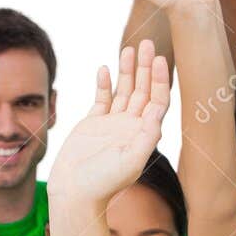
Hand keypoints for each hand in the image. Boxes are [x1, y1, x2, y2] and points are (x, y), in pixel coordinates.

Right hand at [50, 41, 170, 203]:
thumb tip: (158, 110)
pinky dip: (104, 83)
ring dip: (127, 70)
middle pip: (143, 90)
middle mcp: (131, 126)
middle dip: (145, 67)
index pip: (157, 100)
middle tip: (146, 42)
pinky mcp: (92, 125)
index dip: (160, 79)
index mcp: (144, 133)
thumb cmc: (104, 182)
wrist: (76, 192)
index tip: (158, 58)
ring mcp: (112, 124)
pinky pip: (101, 98)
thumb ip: (146, 135)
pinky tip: (104, 68)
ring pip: (123, 90)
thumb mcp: (130, 160)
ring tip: (128, 48)